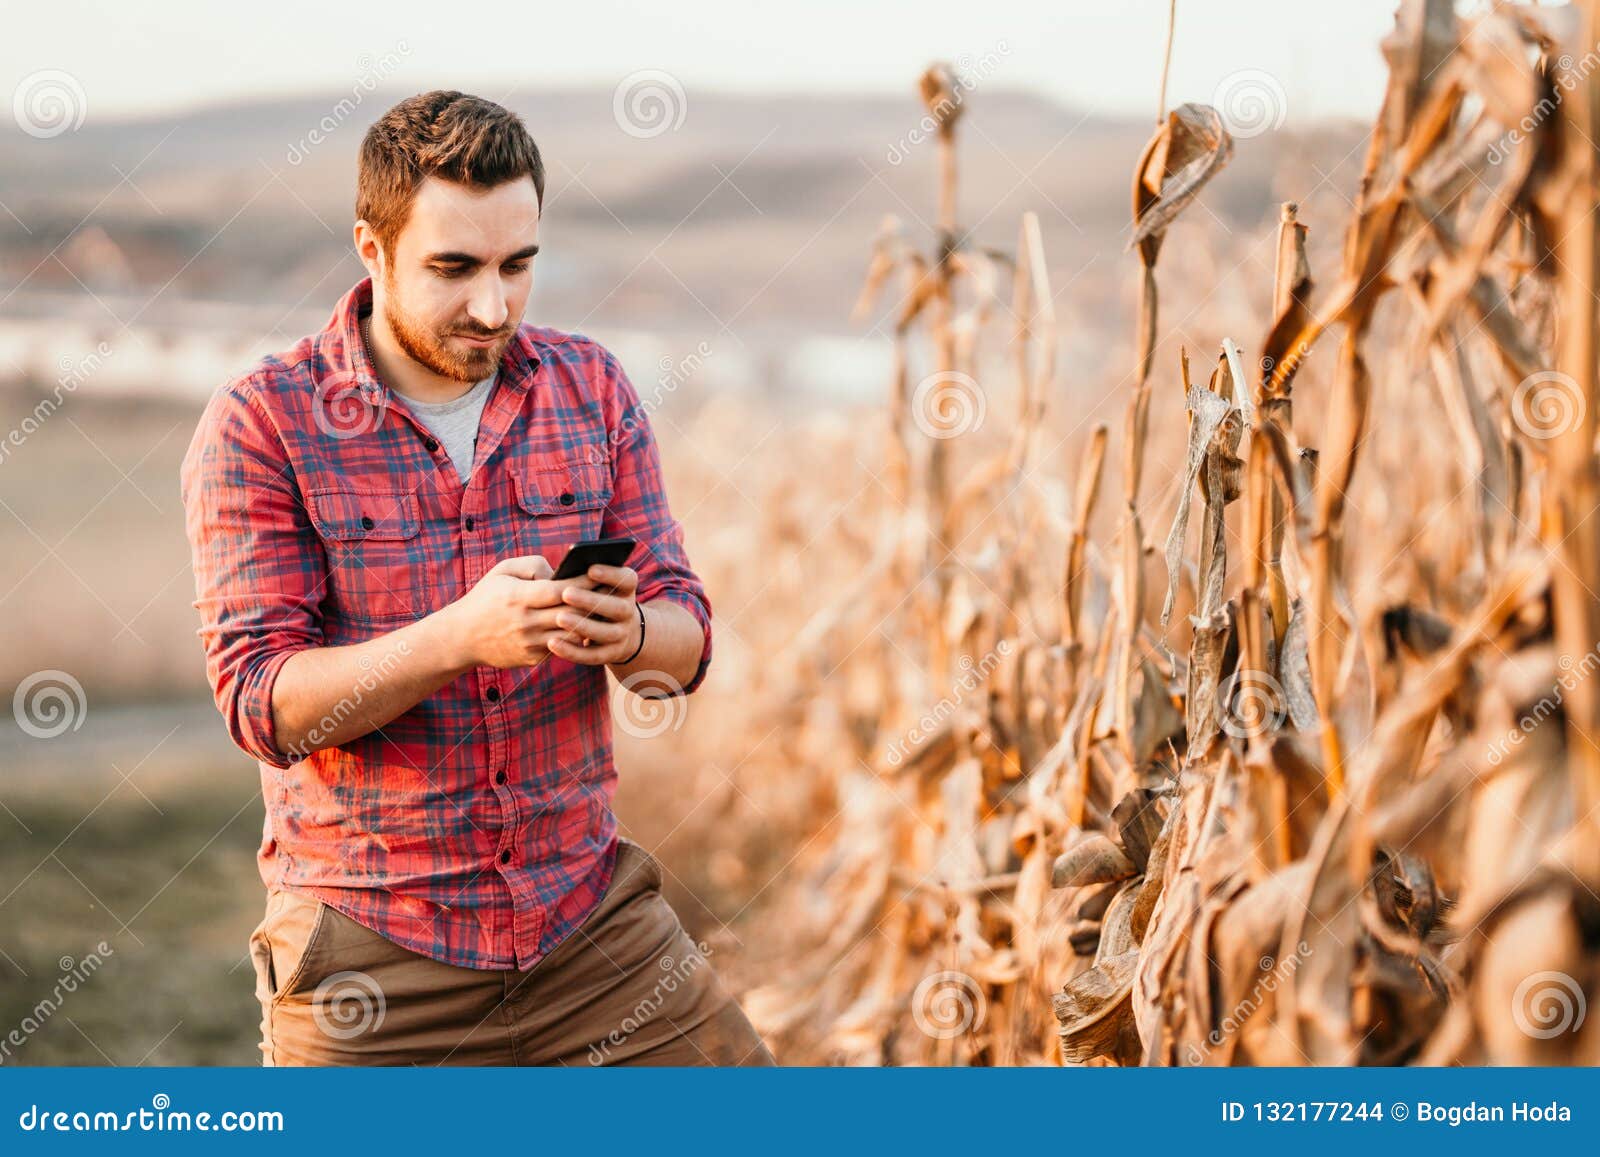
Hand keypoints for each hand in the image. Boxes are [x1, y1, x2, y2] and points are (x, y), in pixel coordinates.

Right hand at [445, 554, 596, 669]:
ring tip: (602, 610)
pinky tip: (585, 626)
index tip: (600, 573)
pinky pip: (561, 647)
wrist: (462, 637)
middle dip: (593, 602)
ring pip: (571, 634)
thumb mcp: (502, 571)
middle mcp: (526, 622)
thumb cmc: (485, 598)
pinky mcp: (532, 658)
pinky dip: (573, 637)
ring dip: (587, 622)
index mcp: (519, 597)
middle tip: (611, 591)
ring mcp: (530, 643)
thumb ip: (533, 564)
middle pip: (572, 613)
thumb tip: (559, 572)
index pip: (561, 590)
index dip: (583, 582)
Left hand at [548, 564, 642, 666]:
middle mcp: (628, 612)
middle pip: (617, 608)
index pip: (627, 580)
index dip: (611, 574)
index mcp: (626, 590)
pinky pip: (592, 655)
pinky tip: (552, 643)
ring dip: (583, 626)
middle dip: (591, 601)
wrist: (621, 632)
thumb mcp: (601, 585)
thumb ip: (587, 575)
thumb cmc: (599, 599)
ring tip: (560, 618)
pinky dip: (572, 651)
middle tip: (566, 593)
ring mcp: (621, 635)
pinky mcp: (609, 654)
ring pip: (606, 633)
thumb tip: (569, 557)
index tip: (590, 570)